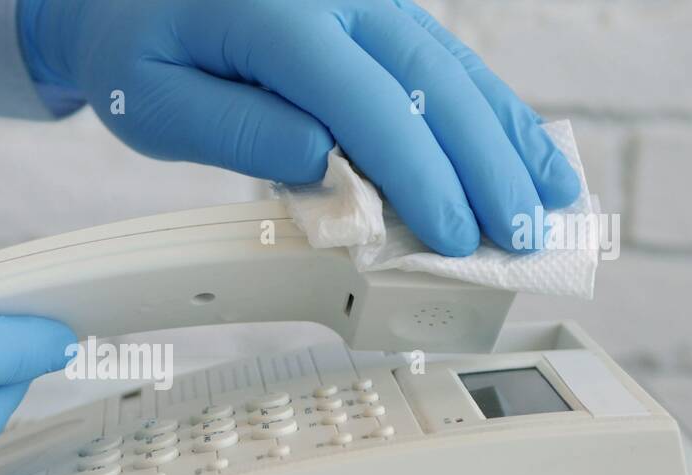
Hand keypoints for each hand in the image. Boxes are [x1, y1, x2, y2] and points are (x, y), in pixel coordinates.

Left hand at [18, 0, 579, 255]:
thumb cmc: (140, 49)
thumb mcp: (157, 102)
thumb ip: (239, 131)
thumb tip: (324, 165)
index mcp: (276, 13)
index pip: (365, 101)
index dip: (417, 175)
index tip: (451, 236)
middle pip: (430, 82)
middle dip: (485, 165)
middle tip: (522, 235)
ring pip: (452, 68)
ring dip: (505, 136)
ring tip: (552, 196)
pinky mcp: (374, 16)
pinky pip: (441, 62)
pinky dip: (486, 110)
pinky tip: (520, 146)